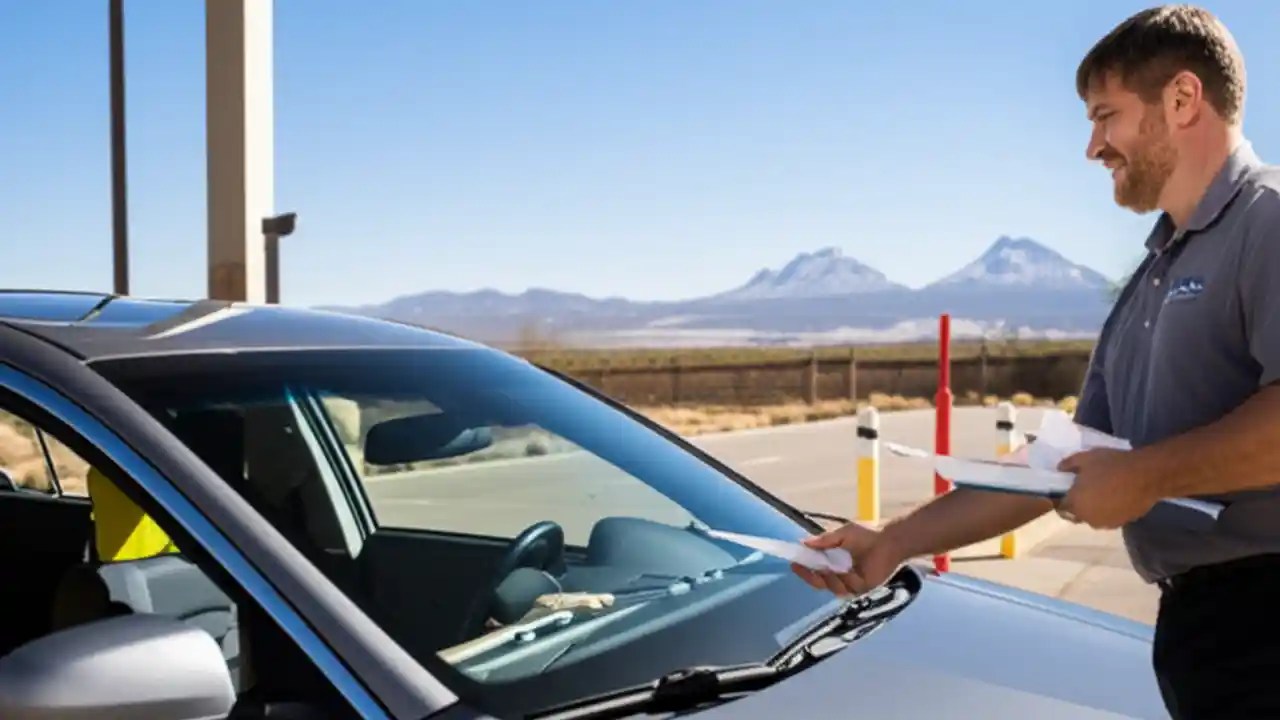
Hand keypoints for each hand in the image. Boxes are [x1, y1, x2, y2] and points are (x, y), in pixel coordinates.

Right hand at [790, 522, 904, 596]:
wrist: (889, 541)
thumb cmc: (866, 536)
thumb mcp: (841, 535)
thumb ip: (824, 541)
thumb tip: (803, 543)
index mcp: (834, 564)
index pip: (814, 571)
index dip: (804, 569)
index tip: (793, 562)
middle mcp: (841, 576)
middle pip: (819, 583)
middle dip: (810, 576)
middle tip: (804, 567)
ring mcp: (852, 584)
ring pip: (833, 588)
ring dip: (829, 578)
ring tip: (830, 568)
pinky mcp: (863, 588)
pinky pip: (849, 588)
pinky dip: (846, 579)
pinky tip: (849, 570)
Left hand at [1056, 447, 1159, 528]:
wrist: (1146, 475)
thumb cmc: (1112, 465)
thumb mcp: (1086, 458)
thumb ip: (1068, 464)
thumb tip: (1059, 468)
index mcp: (1076, 504)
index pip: (1061, 508)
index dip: (1061, 500)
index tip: (1065, 491)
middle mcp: (1089, 518)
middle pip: (1077, 515)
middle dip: (1077, 506)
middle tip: (1083, 491)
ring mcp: (1107, 523)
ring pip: (1094, 518)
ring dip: (1094, 509)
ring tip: (1101, 494)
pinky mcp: (1123, 523)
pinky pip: (1110, 518)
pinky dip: (1109, 511)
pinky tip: (1116, 498)